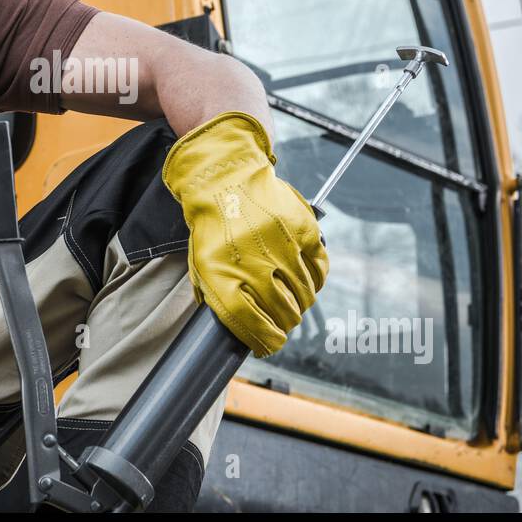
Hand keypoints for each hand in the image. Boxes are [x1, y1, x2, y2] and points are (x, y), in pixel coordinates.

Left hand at [162, 111, 328, 357]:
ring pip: (304, 295)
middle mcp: (255, 261)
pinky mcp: (303, 230)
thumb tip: (239, 329)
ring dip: (300, 305)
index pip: (250, 323)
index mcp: (223, 273)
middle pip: (282, 313)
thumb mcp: (202, 262)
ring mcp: (283, 245)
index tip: (267, 345)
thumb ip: (217, 296)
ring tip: (293, 302)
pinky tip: (305, 281)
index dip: (263, 341)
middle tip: (281, 324)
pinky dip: (315, 280)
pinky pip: (319, 269)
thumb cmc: (212, 223)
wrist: (227, 176)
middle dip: (283, 325)